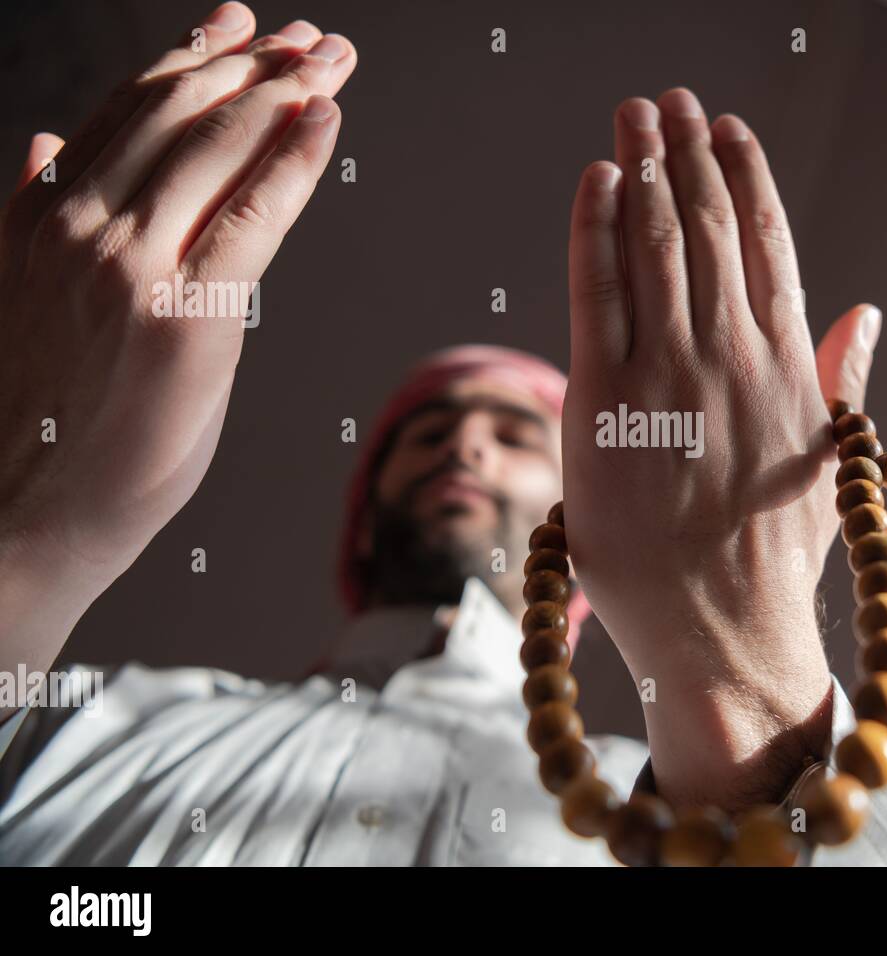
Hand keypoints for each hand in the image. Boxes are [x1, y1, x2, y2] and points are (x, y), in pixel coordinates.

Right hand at [0, 3, 355, 675]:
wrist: (25, 509)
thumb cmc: (43, 414)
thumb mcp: (28, 292)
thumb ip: (39, 213)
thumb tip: (37, 142)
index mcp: (43, 215)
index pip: (128, 110)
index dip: (193, 57)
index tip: (242, 25)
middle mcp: (81, 226)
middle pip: (180, 114)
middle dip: (255, 65)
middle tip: (312, 39)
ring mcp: (130, 267)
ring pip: (215, 149)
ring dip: (283, 93)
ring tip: (328, 61)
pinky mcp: (186, 316)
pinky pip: (252, 218)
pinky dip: (293, 161)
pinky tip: (325, 122)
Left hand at [563, 88, 879, 809]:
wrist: (725, 632)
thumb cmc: (774, 557)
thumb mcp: (826, 464)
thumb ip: (838, 376)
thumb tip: (865, 309)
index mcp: (788, 367)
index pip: (768, 245)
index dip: (746, 178)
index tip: (730, 129)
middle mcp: (732, 356)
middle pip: (706, 227)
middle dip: (687, 153)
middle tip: (669, 100)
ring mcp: (669, 375)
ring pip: (655, 245)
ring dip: (642, 168)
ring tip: (634, 116)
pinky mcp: (604, 402)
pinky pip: (597, 293)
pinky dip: (595, 230)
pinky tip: (596, 181)